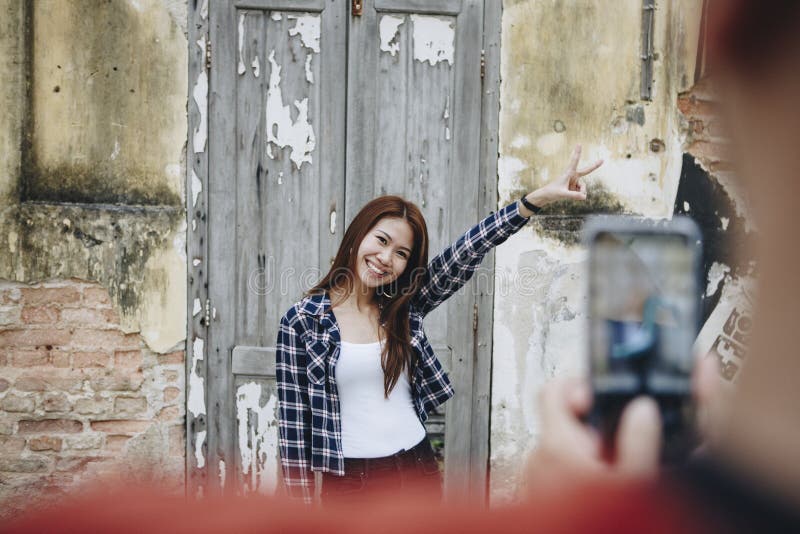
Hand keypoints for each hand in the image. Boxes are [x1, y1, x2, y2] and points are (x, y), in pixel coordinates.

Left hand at [520, 145, 603, 213]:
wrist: (547, 197)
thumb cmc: (552, 192)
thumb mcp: (563, 194)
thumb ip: (574, 195)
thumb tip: (584, 196)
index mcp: (568, 173)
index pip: (574, 161)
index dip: (577, 152)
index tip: (579, 144)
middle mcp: (573, 176)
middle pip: (586, 171)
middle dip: (595, 166)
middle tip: (602, 160)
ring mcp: (574, 182)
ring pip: (583, 188)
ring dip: (581, 193)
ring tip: (576, 196)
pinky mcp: (575, 188)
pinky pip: (581, 192)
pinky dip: (579, 196)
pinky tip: (573, 197)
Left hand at [522, 357, 725, 495]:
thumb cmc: (588, 526)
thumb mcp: (632, 485)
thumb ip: (638, 442)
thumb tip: (642, 410)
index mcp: (555, 446)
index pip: (553, 390)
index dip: (578, 383)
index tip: (603, 389)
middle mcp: (540, 457)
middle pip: (568, 419)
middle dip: (600, 425)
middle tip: (627, 436)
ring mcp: (539, 477)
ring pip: (570, 447)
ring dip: (595, 451)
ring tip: (622, 467)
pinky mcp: (543, 494)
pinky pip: (565, 470)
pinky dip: (587, 471)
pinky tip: (609, 487)